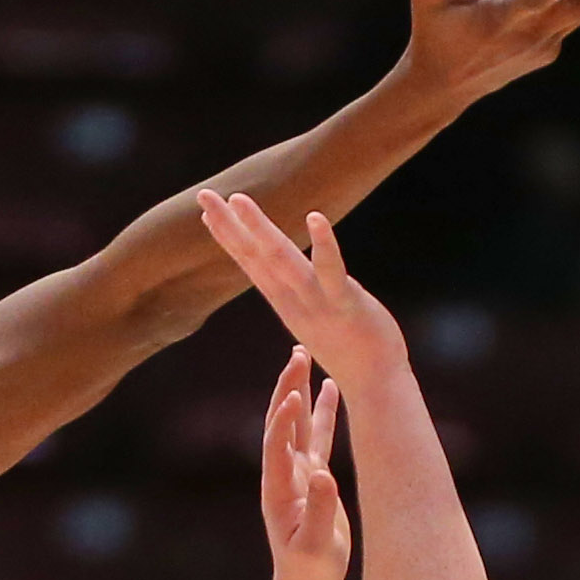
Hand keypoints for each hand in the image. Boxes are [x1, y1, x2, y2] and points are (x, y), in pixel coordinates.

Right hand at [195, 191, 406, 385]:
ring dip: (259, 229)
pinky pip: (333, 273)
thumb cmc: (351, 349)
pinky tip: (315, 218)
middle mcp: (294, 301)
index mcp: (287, 302)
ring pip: (283, 261)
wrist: (376, 385)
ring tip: (238, 199)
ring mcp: (318, 303)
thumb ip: (299, 297)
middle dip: (229, 225)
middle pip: (256, 257)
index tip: (207, 212)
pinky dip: (324, 246)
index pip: (251, 264)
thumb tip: (287, 280)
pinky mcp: (347, 306)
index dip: (228, 237)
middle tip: (202, 194)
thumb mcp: (315, 318)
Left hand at [259, 348, 346, 579]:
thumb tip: (324, 476)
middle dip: (288, 387)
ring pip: (300, 423)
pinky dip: (323, 410)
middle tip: (297, 353)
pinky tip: (332, 386)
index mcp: (278, 490)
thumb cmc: (310, 570)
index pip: (277, 446)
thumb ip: (320, 511)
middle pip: (282, 422)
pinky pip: (319, 436)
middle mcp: (284, 475)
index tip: (295, 395)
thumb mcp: (317, 545)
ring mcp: (299, 472)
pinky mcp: (315, 476)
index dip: (285, 421)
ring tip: (305, 354)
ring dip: (302, 389)